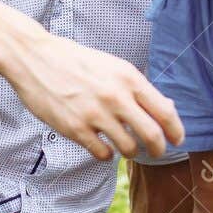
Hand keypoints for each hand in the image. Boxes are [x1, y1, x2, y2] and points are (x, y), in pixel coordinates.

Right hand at [7, 32, 184, 160]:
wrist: (35, 58)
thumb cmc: (77, 62)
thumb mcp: (113, 67)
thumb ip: (138, 88)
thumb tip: (167, 109)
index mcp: (129, 78)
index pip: (165, 112)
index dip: (176, 131)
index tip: (177, 140)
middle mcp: (116, 97)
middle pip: (152, 135)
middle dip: (158, 149)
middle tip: (155, 152)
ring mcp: (95, 114)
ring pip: (128, 148)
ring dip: (130, 151)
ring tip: (124, 146)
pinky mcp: (75, 129)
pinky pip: (102, 153)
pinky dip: (106, 154)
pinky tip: (102, 146)